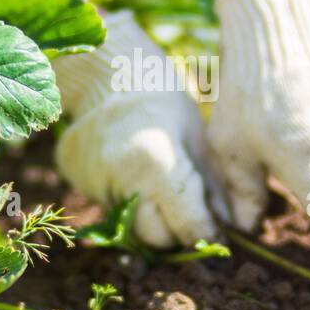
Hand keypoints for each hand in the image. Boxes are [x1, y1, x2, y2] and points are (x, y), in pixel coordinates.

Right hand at [52, 11, 219, 247]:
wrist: (110, 71)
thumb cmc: (166, 102)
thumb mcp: (200, 140)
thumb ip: (216, 190)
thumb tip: (234, 230)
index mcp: (158, 166)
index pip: (187, 227)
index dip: (206, 233)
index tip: (217, 233)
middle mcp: (121, 180)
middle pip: (155, 238)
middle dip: (176, 233)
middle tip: (189, 212)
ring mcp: (93, 182)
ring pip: (129, 226)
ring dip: (150, 218)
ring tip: (160, 187)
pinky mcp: (76, 180)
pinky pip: (107, 207)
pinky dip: (124, 200)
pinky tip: (132, 172)